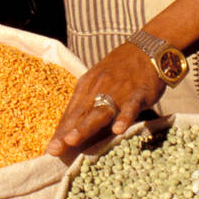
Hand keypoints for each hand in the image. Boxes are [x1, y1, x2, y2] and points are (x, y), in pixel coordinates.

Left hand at [45, 42, 164, 157]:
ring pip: (100, 111)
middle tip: (55, 149)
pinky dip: (124, 117)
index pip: (72, 112)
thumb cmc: (122, 69)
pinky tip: (118, 130)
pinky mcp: (138, 93)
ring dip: (85, 126)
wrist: (147, 49)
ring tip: (73, 140)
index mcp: (87, 86)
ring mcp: (118, 91)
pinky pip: (130, 107)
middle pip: (81, 113)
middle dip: (66, 132)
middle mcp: (99, 88)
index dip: (61, 131)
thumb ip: (91, 104)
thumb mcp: (101, 82)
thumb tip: (79, 130)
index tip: (51, 149)